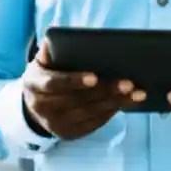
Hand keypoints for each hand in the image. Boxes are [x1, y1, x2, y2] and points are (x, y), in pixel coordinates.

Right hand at [22, 37, 144, 140]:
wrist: (32, 103)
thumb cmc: (46, 73)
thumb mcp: (42, 59)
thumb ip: (52, 48)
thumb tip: (68, 37)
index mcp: (34, 84)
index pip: (54, 84)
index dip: (74, 81)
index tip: (94, 77)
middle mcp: (42, 108)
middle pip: (78, 101)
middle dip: (106, 91)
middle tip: (129, 83)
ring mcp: (55, 124)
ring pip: (90, 113)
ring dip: (115, 103)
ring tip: (137, 93)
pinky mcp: (68, 133)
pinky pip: (93, 123)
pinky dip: (111, 112)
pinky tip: (126, 102)